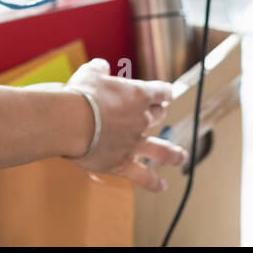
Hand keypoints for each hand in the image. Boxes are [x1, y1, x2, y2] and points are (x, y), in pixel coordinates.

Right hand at [63, 58, 188, 191]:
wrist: (70, 122)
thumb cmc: (80, 95)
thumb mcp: (90, 73)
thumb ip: (99, 69)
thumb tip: (102, 66)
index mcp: (138, 95)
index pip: (161, 92)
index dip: (164, 92)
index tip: (166, 93)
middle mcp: (141, 119)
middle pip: (158, 117)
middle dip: (160, 115)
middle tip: (160, 116)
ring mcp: (134, 143)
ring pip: (161, 151)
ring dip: (173, 154)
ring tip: (181, 158)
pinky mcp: (122, 163)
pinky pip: (142, 176)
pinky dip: (153, 182)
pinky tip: (161, 186)